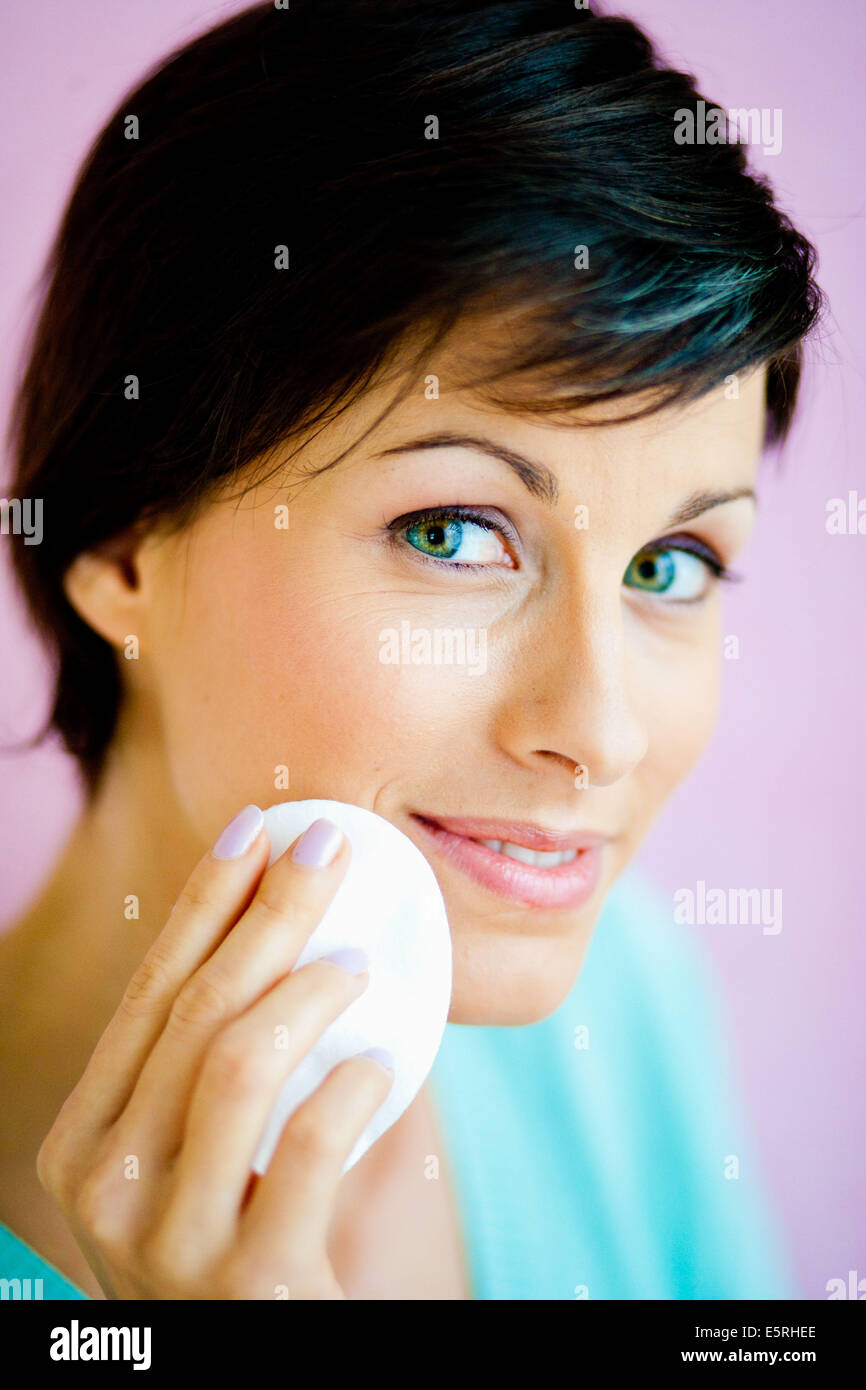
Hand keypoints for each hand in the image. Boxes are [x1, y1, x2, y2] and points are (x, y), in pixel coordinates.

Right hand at [36, 808, 391, 1299]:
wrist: (257, 1380)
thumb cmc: (235, 1251)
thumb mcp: (193, 1165)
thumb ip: (216, 1075)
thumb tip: (296, 936)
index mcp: (85, 1142)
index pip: (148, 993)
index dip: (203, 901)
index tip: (255, 828)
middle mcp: (104, 1187)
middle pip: (193, 1009)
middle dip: (265, 911)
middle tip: (325, 849)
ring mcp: (167, 1241)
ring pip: (235, 1062)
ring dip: (307, 990)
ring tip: (356, 967)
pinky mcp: (249, 1283)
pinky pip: (305, 1149)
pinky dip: (349, 1092)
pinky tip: (378, 1068)